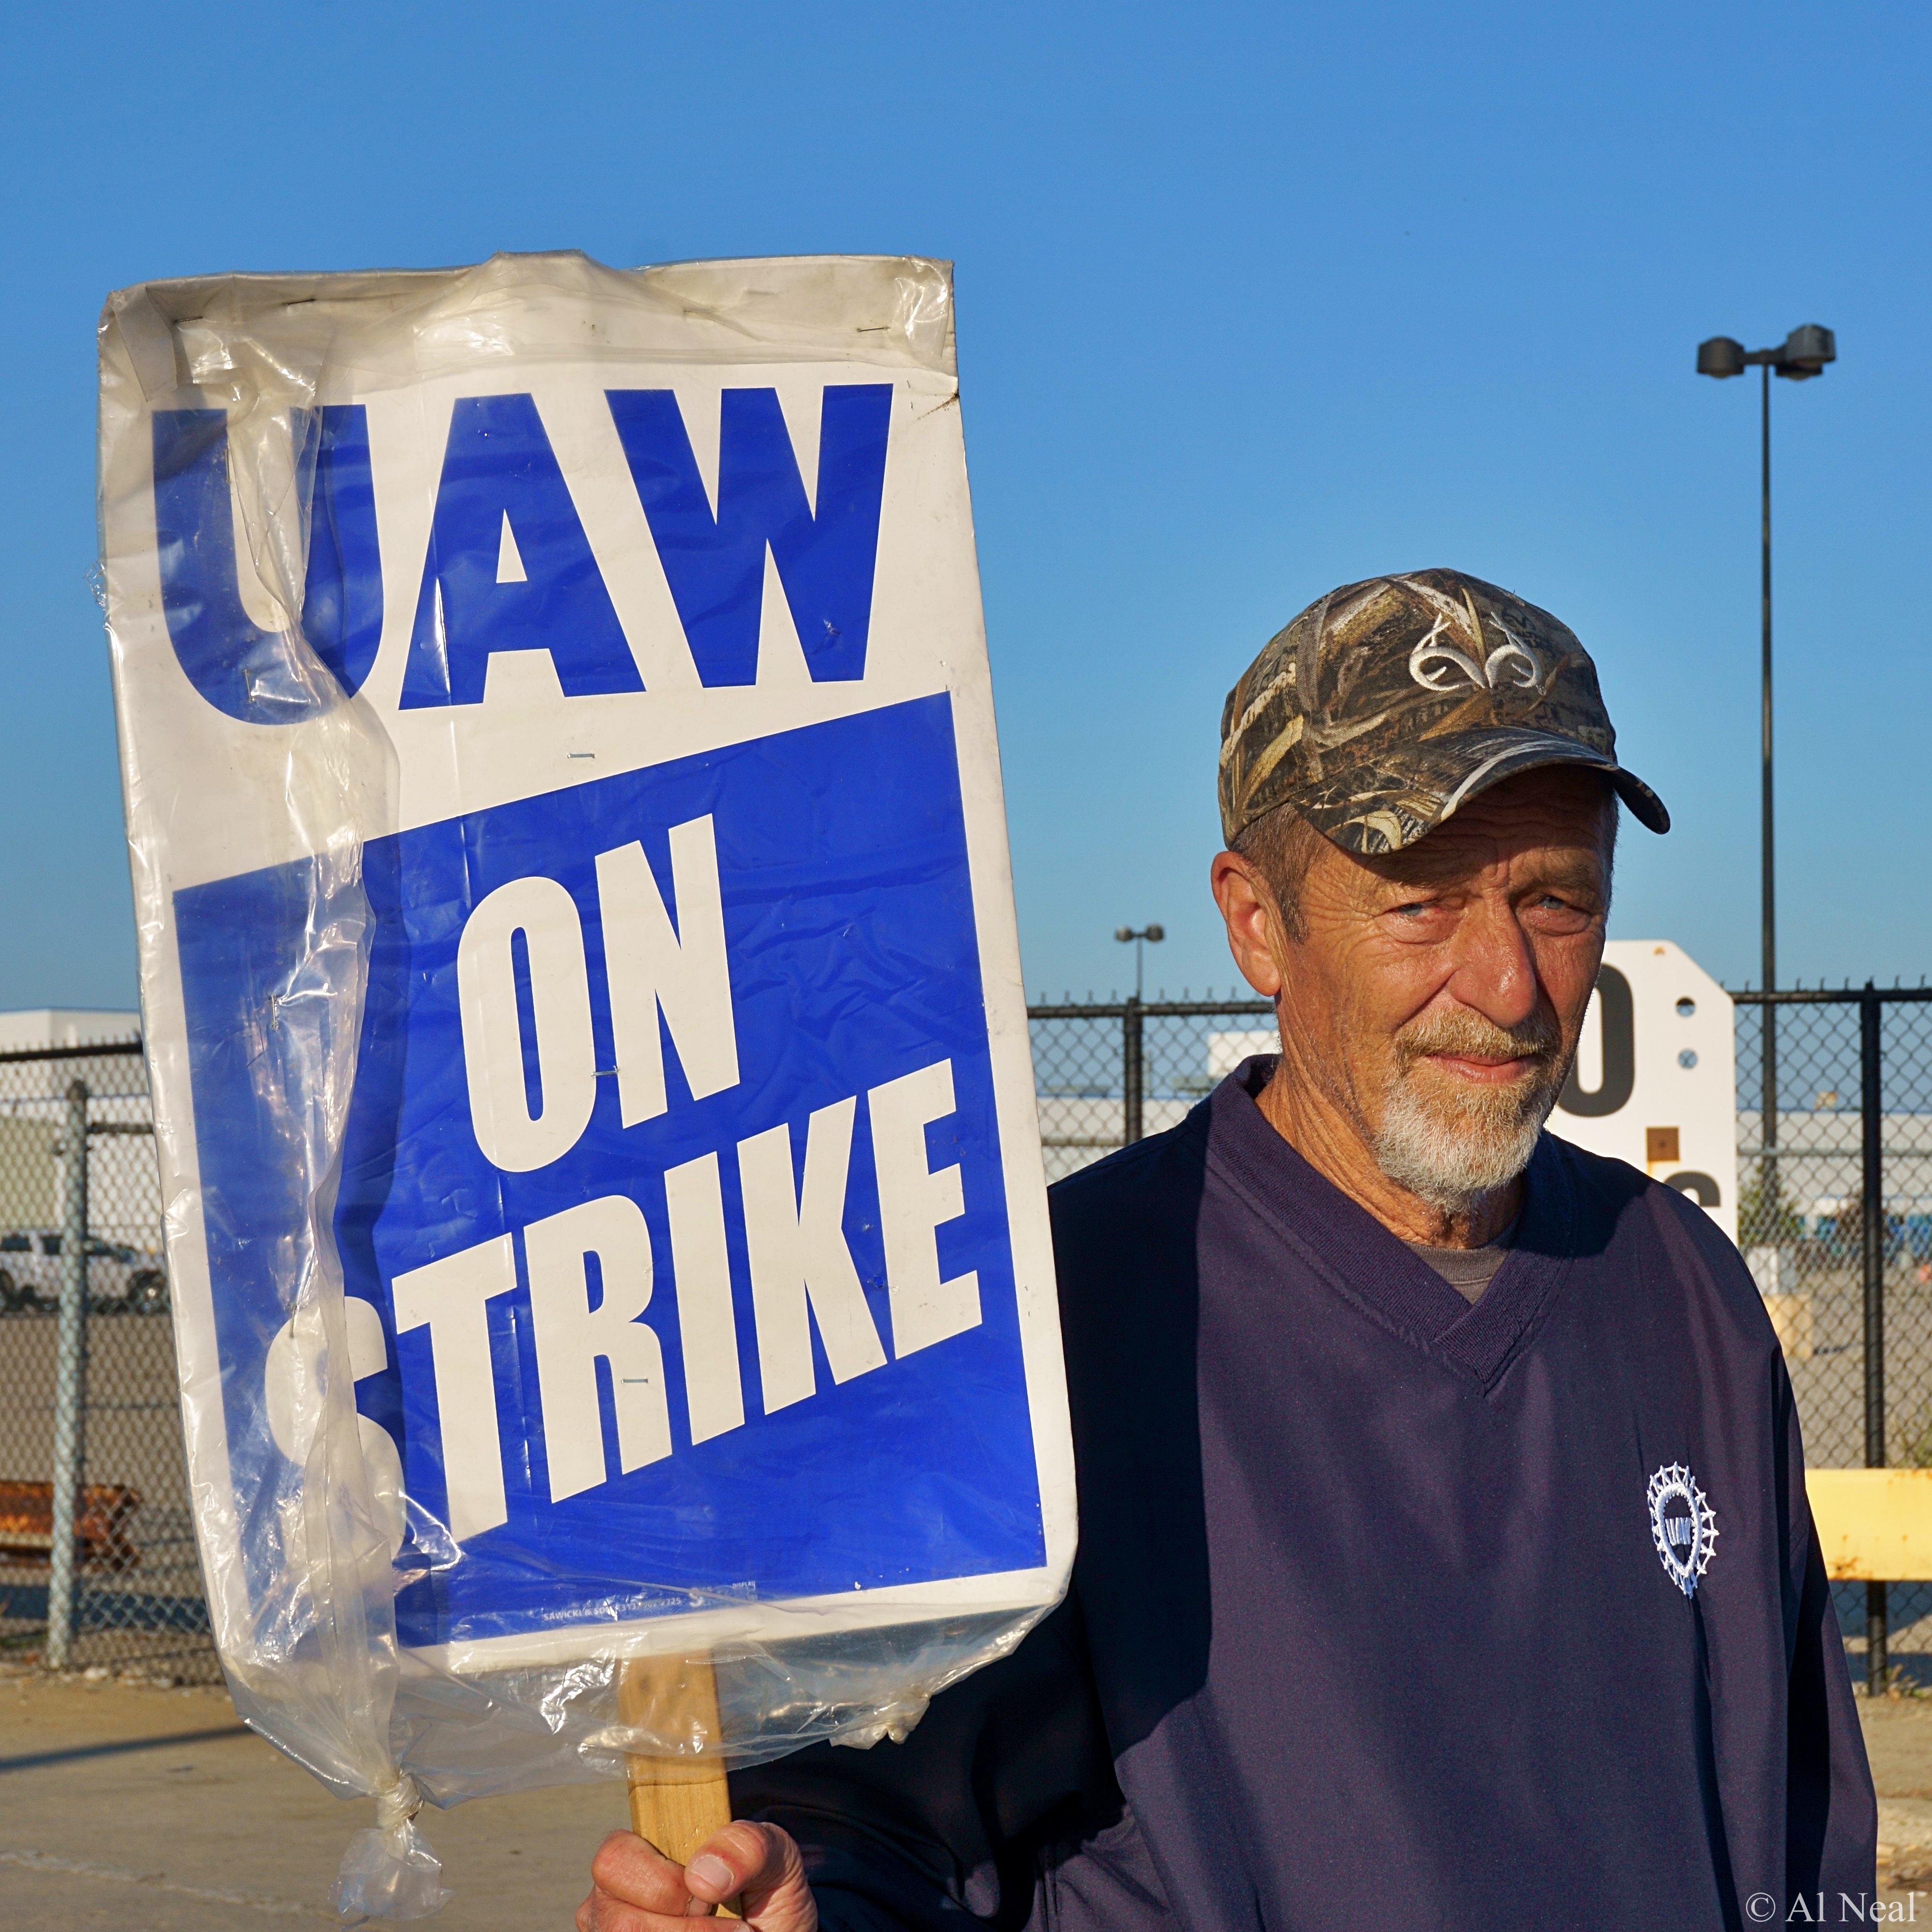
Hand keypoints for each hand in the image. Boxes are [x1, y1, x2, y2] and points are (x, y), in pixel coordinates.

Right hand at [577, 1821, 816, 1930]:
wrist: (778, 1931)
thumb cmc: (767, 1890)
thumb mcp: (773, 1856)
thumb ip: (747, 1844)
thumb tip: (701, 1874)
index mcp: (640, 1853)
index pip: (613, 1858)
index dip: (661, 1881)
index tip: (705, 1892)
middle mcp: (616, 1900)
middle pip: (617, 1920)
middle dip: (679, 1925)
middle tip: (721, 1920)